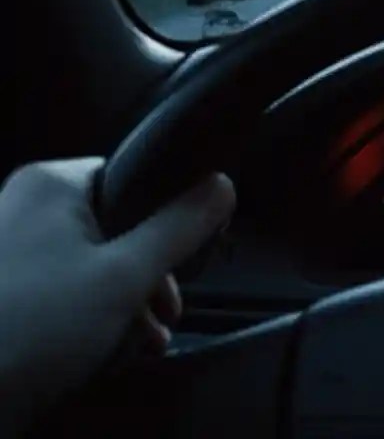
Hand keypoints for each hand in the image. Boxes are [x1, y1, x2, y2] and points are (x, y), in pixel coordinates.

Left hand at [0, 159, 234, 433]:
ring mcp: (11, 249)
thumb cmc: (37, 324)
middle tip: (167, 311)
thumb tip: (221, 186)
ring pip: (94, 263)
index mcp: (50, 184)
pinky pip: (65, 288)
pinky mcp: (8, 289)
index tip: (186, 259)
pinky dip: (93, 313)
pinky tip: (112, 346)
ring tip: (143, 339)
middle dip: (150, 275)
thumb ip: (179, 227)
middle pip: (117, 227)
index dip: (168, 218)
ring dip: (129, 301)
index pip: (132, 179)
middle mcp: (24, 206)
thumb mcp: (126, 275)